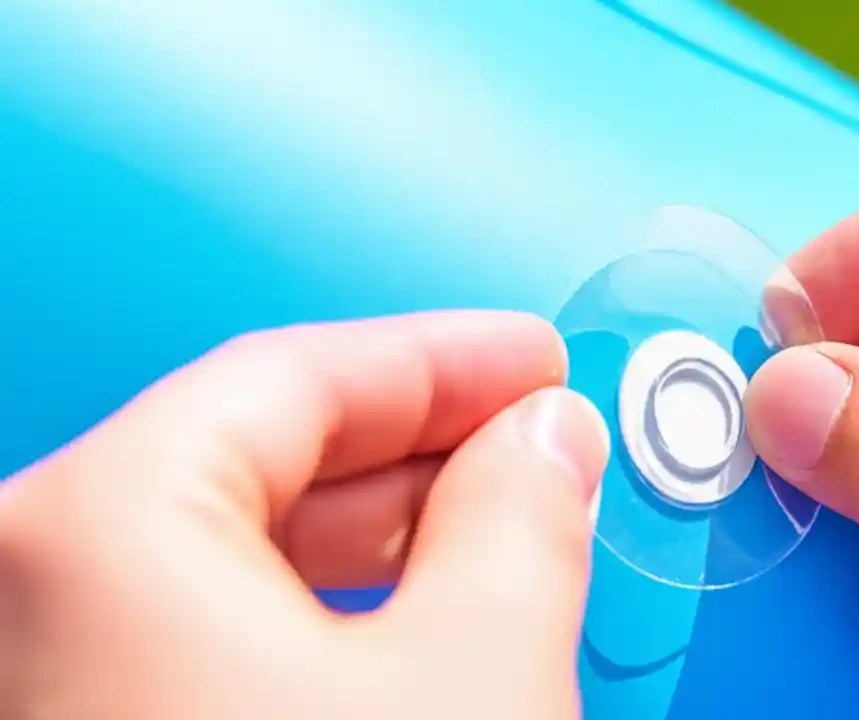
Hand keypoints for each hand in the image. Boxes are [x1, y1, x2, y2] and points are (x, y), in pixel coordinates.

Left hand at [0, 312, 607, 718]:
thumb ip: (519, 518)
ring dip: (383, 541)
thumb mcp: (474, 669)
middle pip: (255, 459)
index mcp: (95, 532)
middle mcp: (34, 595)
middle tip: (532, 445)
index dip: (445, 359)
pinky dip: (322, 619)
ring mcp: (52, 675)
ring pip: (234, 556)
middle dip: (420, 449)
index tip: (530, 360)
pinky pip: (208, 637)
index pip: (292, 376)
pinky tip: (412, 636)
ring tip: (499, 543)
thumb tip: (541, 443)